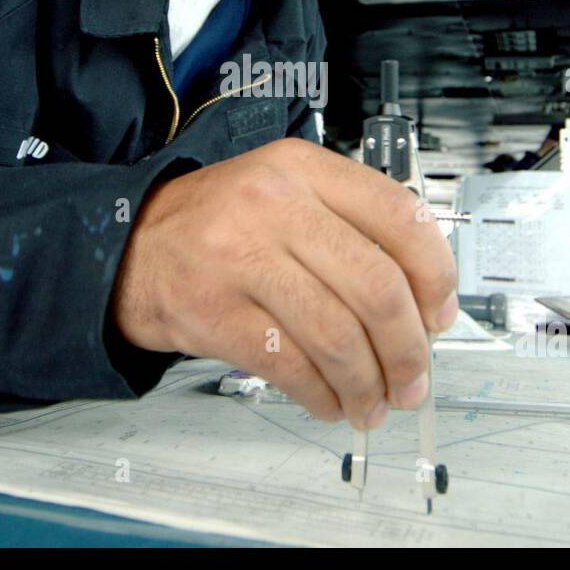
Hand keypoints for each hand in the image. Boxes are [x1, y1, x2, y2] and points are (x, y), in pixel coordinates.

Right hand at [111, 137, 458, 429]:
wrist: (129, 245)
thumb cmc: (218, 226)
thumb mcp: (285, 195)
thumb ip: (349, 232)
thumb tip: (421, 307)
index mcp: (303, 168)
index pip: (398, 214)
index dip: (436, 274)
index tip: (441, 314)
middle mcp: (274, 203)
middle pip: (376, 285)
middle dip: (408, 348)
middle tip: (414, 378)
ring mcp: (239, 256)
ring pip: (338, 334)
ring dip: (368, 383)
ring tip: (374, 402)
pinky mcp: (212, 311)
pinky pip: (290, 366)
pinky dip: (322, 395)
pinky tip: (330, 401)